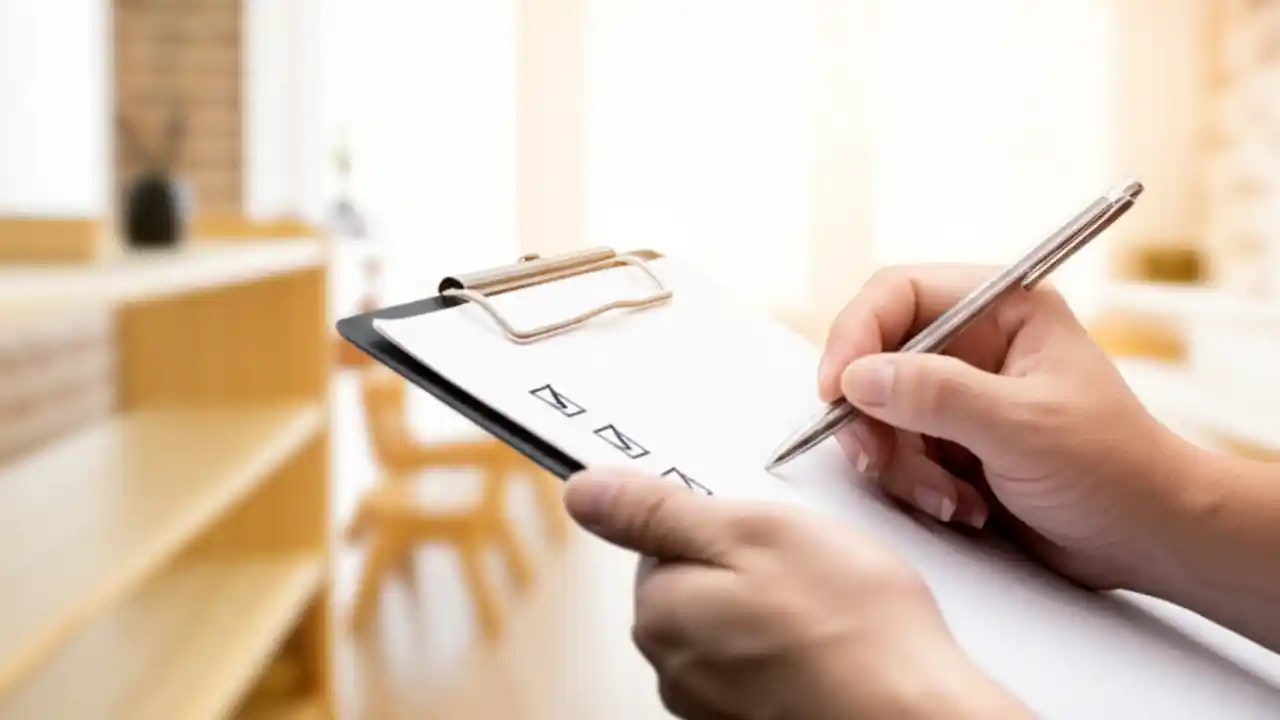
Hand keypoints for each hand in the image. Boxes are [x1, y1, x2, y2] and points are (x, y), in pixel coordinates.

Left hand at [564, 471, 1028, 719]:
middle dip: (749, 568)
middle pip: (699, 586)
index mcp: (661, 610)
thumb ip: (657, 510)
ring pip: (737, 628)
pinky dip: (798, 653)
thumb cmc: (852, 628)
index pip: (664, 541)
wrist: (915, 716)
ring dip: (777, 613)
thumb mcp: (750, 531)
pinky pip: (767, 667)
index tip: (765, 530)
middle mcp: (675, 668)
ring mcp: (715, 705)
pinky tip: (837, 647)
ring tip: (832, 609)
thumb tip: (584, 491)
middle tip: (808, 566)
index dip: (723, 524)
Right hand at [818, 264, 1198, 590]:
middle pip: (875, 356)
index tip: (835, 389)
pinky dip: (917, 486)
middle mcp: (973, 342)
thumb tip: (857, 378)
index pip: (898, 293)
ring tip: (950, 498)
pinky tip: (964, 506)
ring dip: (901, 464)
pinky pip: (897, 453)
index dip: (856, 335)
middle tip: (878, 461)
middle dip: (873, 417)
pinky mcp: (951, 440)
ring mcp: (959, 393)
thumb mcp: (1022, 427)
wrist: (1147, 538)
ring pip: (879, 412)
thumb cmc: (1112, 469)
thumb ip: (937, 395)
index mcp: (1001, 308)